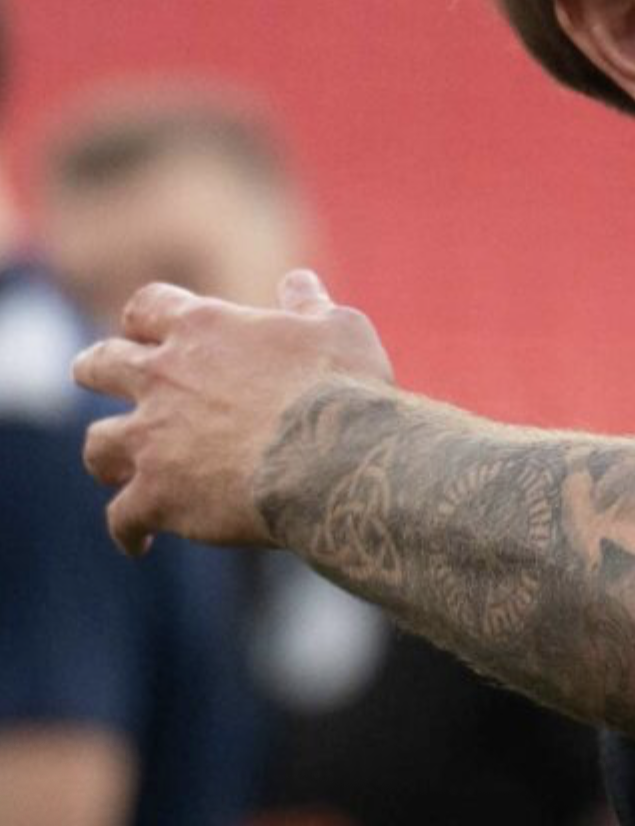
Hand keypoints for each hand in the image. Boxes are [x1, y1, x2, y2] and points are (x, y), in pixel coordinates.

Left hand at [75, 269, 393, 555]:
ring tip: (119, 468)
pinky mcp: (156, 496)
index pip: (148, 307)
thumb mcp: (339, 329)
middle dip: (97, 371)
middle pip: (99, 365)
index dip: (147, 319)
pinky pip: (121, 518)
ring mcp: (151, 439)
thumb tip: (298, 283)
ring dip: (108, 454)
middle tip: (101, 379)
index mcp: (203, 328)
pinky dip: (128, 530)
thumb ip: (309, 305)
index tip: (150, 330)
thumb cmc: (345, 387)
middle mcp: (162, 378)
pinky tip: (139, 542)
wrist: (336, 458)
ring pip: (97, 443)